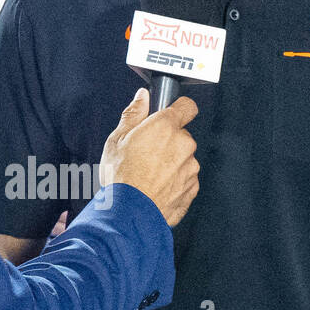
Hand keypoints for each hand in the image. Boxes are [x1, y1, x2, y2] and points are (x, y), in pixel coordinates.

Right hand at [99, 87, 199, 227]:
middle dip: (168, 141)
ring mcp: (190, 167)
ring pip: (184, 158)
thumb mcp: (117, 139)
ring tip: (149, 174)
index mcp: (166, 126)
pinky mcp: (192, 188)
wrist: (130, 213)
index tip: (170, 114)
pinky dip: (175, 182)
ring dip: (172, 163)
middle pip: (182, 135)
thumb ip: (134, 113)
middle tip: (147, 152)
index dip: (178, 109)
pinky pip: (186, 179)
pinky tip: (156, 187)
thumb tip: (142, 97)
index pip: (187, 106)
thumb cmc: (122, 177)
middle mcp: (184, 144)